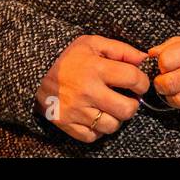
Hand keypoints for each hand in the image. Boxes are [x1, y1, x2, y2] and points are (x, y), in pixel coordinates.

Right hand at [36, 35, 150, 142]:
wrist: (35, 70)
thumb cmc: (68, 57)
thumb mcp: (93, 43)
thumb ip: (121, 50)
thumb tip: (144, 59)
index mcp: (96, 68)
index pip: (133, 79)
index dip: (142, 82)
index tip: (139, 83)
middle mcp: (87, 91)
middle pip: (126, 109)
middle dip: (133, 105)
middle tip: (127, 98)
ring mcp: (76, 110)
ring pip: (111, 126)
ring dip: (115, 118)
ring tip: (110, 107)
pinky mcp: (66, 123)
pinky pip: (92, 136)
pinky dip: (97, 130)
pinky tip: (96, 115)